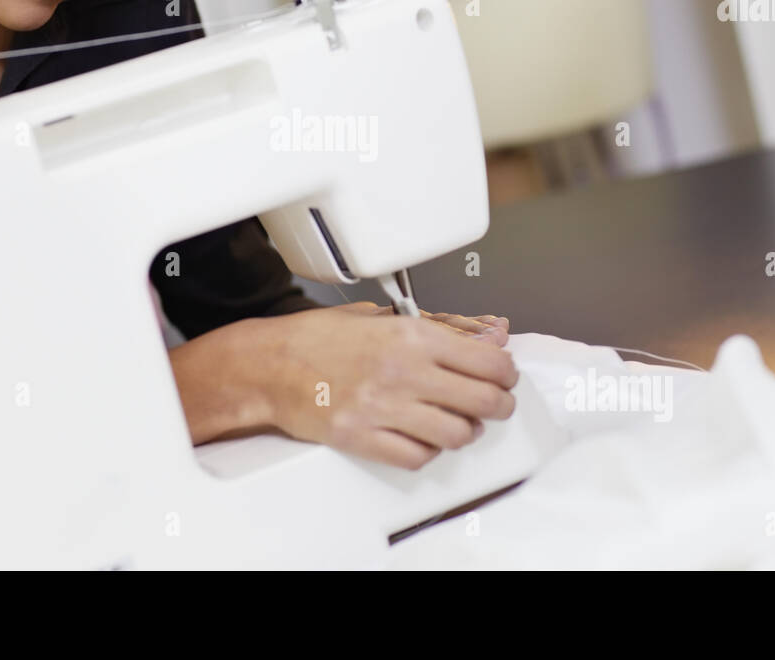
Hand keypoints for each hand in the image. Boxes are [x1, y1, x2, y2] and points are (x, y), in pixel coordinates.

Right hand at [256, 302, 519, 469]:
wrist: (269, 365)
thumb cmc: (318, 338)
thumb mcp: (380, 318)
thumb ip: (435, 329)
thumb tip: (486, 336)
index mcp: (411, 337)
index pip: (488, 361)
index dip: (506, 373)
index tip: (504, 376)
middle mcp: (404, 373)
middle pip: (483, 401)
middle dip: (499, 405)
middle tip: (496, 404)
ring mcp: (384, 409)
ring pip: (457, 434)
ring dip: (466, 432)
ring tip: (459, 423)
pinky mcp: (364, 438)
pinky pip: (419, 457)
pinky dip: (429, 452)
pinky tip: (424, 439)